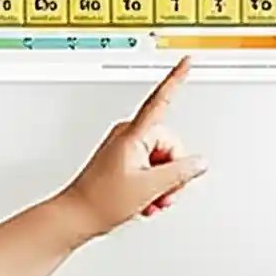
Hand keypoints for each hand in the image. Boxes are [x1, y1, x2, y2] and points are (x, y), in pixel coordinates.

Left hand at [57, 56, 206, 238]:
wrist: (77, 215)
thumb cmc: (101, 199)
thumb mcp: (150, 188)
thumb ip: (180, 173)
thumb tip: (198, 163)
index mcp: (134, 135)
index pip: (161, 100)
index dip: (176, 79)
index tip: (187, 61)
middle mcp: (129, 135)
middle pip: (170, 146)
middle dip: (171, 173)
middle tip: (161, 193)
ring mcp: (125, 147)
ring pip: (162, 160)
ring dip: (162, 184)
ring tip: (149, 200)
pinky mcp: (123, 159)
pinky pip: (150, 167)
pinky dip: (152, 186)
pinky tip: (145, 200)